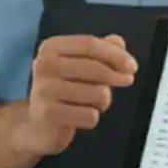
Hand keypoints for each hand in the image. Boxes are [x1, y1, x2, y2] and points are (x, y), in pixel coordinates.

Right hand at [11, 34, 136, 156]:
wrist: (36, 125)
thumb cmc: (62, 91)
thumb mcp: (79, 66)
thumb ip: (100, 50)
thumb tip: (118, 42)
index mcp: (50, 48)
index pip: (89, 44)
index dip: (115, 54)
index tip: (132, 65)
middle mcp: (44, 65)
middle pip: (95, 68)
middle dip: (116, 76)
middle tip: (127, 80)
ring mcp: (44, 90)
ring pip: (97, 93)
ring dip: (103, 101)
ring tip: (91, 103)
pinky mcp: (48, 115)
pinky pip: (90, 115)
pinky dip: (92, 117)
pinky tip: (79, 116)